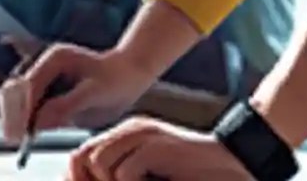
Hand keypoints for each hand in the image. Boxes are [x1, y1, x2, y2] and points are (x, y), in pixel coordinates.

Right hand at [0, 43, 151, 142]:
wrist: (128, 76)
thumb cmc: (116, 79)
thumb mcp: (95, 92)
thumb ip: (66, 105)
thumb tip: (38, 123)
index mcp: (55, 58)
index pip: (26, 85)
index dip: (22, 109)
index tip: (22, 131)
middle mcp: (43, 65)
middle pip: (13, 91)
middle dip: (13, 115)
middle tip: (17, 139)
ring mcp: (42, 77)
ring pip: (15, 100)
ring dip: (17, 118)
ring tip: (24, 137)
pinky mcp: (44, 91)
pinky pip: (27, 108)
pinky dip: (26, 120)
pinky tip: (32, 132)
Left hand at [67, 116, 247, 180]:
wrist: (231, 166)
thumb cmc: (188, 176)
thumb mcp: (143, 177)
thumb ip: (115, 176)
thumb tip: (75, 177)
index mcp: (125, 136)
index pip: (79, 156)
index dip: (79, 179)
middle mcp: (131, 130)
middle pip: (82, 156)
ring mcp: (144, 134)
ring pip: (99, 162)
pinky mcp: (158, 145)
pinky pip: (124, 171)